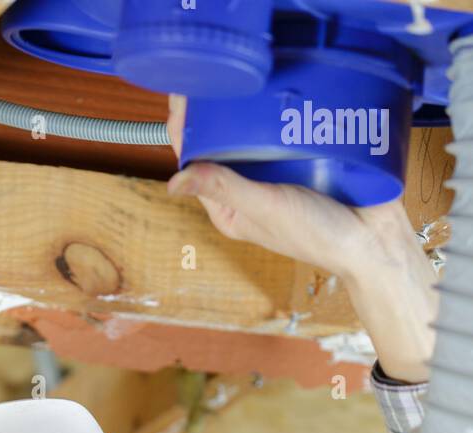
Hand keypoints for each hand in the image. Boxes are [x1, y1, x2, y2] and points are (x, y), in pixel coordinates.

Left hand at [166, 94, 438, 382]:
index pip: (196, 164)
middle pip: (221, 143)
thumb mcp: (265, 208)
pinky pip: (285, 127)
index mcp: (228, 208)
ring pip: (252, 131)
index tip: (185, 96)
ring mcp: (275, 171)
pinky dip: (283, 110)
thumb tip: (174, 181)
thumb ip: (224, 190)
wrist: (376, 239)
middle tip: (221, 77)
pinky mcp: (303, 156)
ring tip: (249, 80)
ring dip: (250, 108)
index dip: (186, 131)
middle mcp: (247, 189)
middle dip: (217, 113)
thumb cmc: (318, 236)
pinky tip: (281, 90)